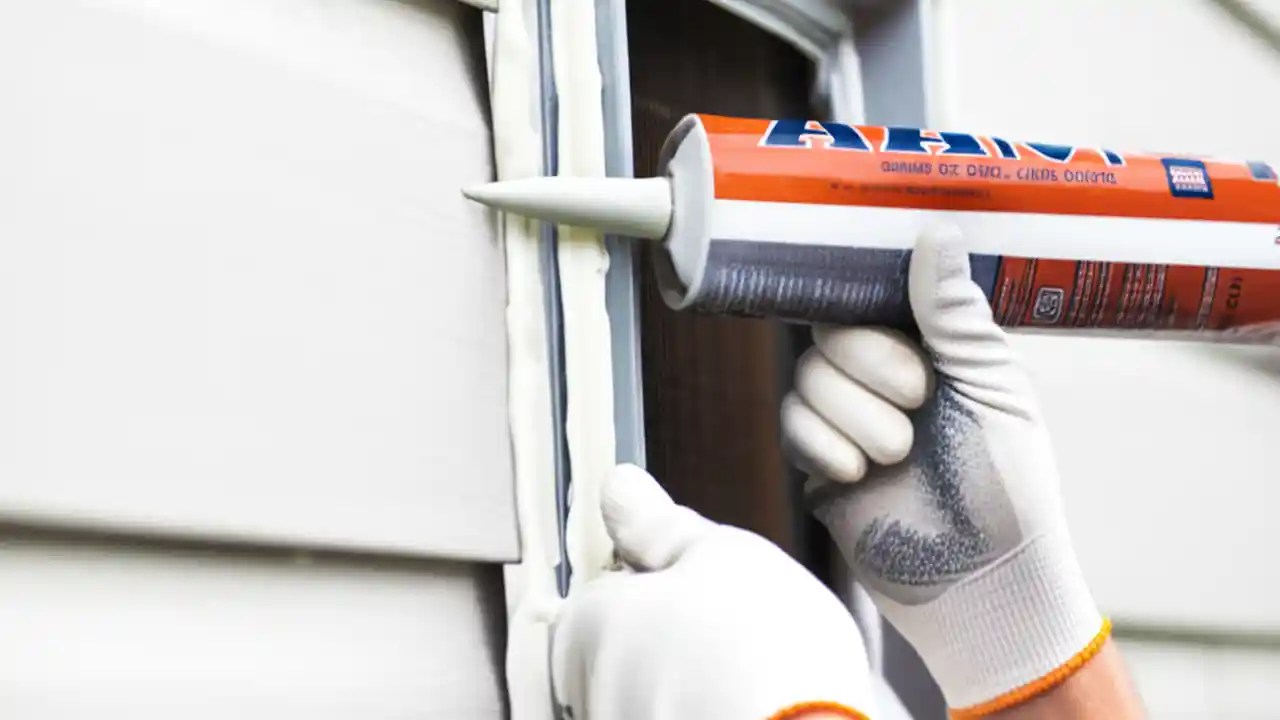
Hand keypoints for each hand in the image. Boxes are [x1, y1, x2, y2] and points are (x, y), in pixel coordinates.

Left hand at [551, 464, 873, 719]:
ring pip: (656, 699)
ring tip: (758, 690)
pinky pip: (681, 718)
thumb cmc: (765, 656)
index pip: (604, 595)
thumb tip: (617, 488)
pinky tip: (759, 717)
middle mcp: (590, 692)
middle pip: (624, 656)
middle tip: (740, 640)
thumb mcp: (723, 557)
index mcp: (590, 626)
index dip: (658, 586)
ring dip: (692, 692)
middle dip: (674, 644)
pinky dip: (712, 715)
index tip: (705, 591)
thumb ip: (662, 526)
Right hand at [781, 226, 1107, 714]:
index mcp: (932, 347)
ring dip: (853, 414)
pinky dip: (823, 445)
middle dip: (869, 363)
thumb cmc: (1007, 485)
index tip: (880, 305)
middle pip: (832, 329)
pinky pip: (792, 425)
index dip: (871, 295)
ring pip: (807, 377)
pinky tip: (858, 473)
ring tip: (896, 454)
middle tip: (917, 399)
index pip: (877, 293)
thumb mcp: (991, 388)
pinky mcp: (819, 461)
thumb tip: (935, 233)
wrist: (978, 581)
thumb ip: (953, 315)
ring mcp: (848, 417)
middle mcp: (884, 375)